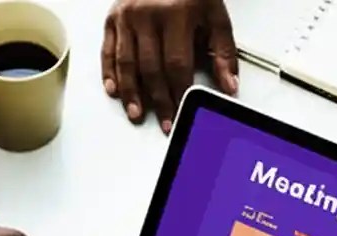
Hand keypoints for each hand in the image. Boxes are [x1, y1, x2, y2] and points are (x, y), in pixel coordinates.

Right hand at [102, 0, 238, 133]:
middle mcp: (147, 14)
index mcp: (176, 12)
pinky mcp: (113, 18)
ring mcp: (127, 16)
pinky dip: (109, 73)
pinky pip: (108, 50)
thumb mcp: (214, 14)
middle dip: (158, 100)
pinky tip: (114, 91)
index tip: (184, 110)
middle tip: (165, 121)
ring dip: (131, 93)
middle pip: (151, 68)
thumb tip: (229, 86)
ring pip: (126, 64)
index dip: (180, 92)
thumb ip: (223, 51)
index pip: (177, 64)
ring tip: (137, 113)